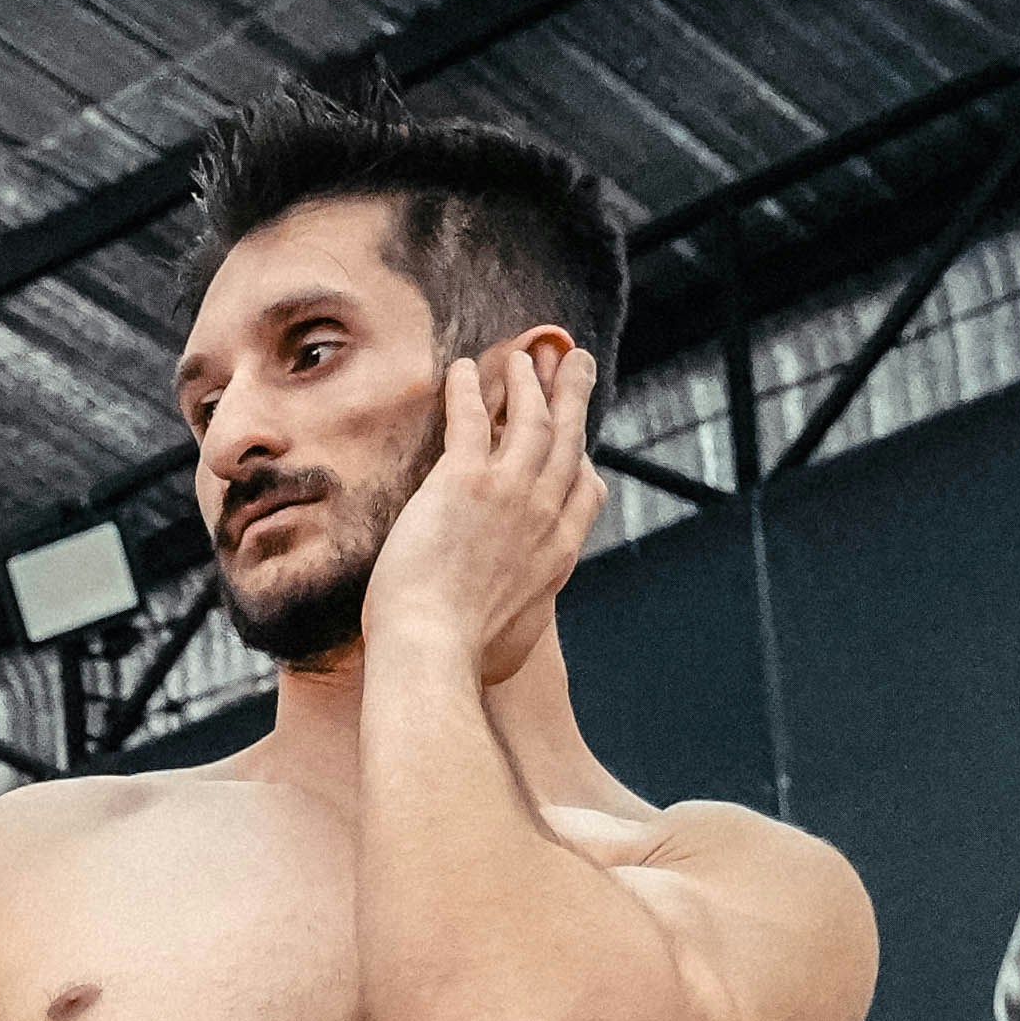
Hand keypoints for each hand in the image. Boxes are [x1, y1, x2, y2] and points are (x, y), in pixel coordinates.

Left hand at [365, 336, 603, 684]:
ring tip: (524, 356)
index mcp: (557, 556)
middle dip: (574, 396)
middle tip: (574, 363)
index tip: (577, 446)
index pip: (586, 493)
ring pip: (532, 418)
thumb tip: (511, 637)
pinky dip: (470, 388)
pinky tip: (464, 367)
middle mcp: (544, 517)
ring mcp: (508, 494)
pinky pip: (470, 419)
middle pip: (569, 440)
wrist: (433, 653)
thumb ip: (521, 626)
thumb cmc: (463, 664)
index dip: (582, 461)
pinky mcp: (463, 481)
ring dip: (529, 381)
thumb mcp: (512, 647)